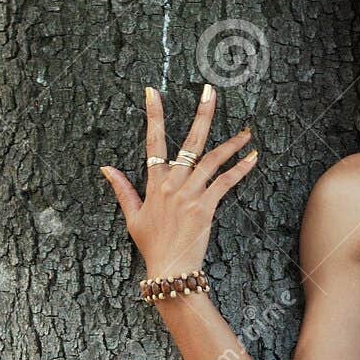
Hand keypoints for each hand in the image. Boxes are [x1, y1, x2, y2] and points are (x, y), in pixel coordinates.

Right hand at [100, 84, 257, 278]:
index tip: (152, 92)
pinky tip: (253, 158)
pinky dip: (240, 170)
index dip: (153, 115)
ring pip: (211, 160)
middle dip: (201, 115)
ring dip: (231, 144)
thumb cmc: (152, 246)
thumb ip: (122, 189)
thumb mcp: (132, 217)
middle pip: (188, 142)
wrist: (169, 268)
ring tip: (247, 132)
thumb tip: (107, 168)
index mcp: (154, 183)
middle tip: (209, 92)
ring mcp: (190, 194)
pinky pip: (225, 183)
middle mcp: (173, 184)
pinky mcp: (206, 207)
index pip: (152, 141)